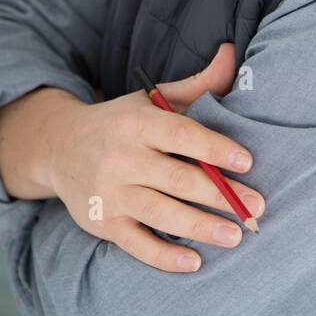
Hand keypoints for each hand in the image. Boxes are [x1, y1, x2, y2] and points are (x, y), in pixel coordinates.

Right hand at [42, 44, 263, 270]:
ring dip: (200, 227)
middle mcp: (120, 158)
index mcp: (135, 124)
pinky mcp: (102, 224)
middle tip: (257, 207)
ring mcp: (109, 193)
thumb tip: (232, 53)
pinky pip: (136, 244)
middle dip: (219, 195)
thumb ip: (196, 84)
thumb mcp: (151, 99)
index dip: (214, 148)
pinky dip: (164, 256)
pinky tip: (194, 262)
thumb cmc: (121, 123)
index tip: (247, 161)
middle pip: (175, 179)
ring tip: (236, 236)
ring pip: (160, 213)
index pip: (179, 135)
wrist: (58, 147)